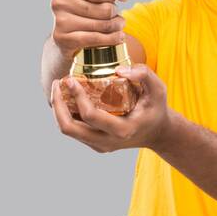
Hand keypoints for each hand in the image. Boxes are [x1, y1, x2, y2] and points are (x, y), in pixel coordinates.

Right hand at [50, 0, 127, 68]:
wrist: (67, 32)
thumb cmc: (85, 4)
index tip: (112, 0)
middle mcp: (59, 1)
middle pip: (101, 9)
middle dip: (114, 13)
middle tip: (116, 15)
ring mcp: (59, 20)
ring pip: (99, 25)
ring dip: (115, 27)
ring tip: (118, 25)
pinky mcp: (62, 38)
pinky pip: (93, 39)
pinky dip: (110, 39)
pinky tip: (117, 37)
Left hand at [51, 63, 173, 153]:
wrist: (158, 133)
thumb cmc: (156, 108)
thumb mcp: (158, 89)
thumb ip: (144, 74)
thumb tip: (119, 70)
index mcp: (122, 130)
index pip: (90, 116)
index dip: (77, 97)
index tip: (71, 79)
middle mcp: (107, 142)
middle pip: (69, 129)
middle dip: (58, 105)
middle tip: (58, 83)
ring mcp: (100, 145)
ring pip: (68, 131)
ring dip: (58, 110)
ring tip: (59, 88)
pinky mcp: (95, 144)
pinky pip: (73, 131)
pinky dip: (66, 114)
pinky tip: (67, 97)